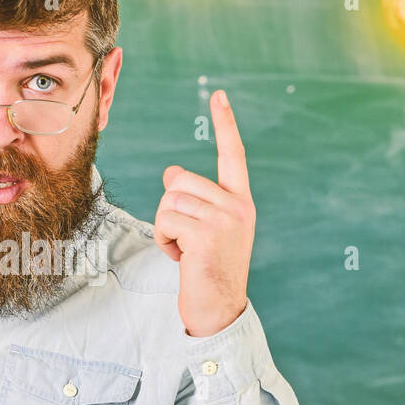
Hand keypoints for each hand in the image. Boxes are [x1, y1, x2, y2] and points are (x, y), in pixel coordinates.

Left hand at [154, 89, 254, 336]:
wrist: (219, 309)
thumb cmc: (207, 270)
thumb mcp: (205, 230)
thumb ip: (194, 200)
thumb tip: (170, 173)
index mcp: (240, 201)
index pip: (233, 155)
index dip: (225, 124)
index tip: (218, 96)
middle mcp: (237, 206)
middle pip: (180, 180)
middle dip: (169, 207)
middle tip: (182, 236)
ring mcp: (224, 220)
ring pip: (169, 201)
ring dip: (164, 227)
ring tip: (183, 249)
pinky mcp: (207, 235)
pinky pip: (165, 220)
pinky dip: (163, 240)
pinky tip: (181, 258)